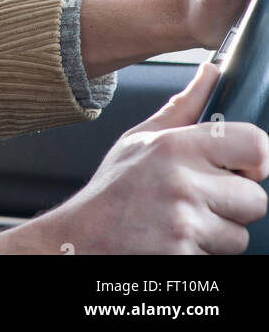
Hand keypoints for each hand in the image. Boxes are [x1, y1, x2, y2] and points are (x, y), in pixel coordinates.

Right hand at [0, 63, 268, 253]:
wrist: (79, 238)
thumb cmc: (112, 190)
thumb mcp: (140, 140)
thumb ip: (183, 108)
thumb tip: (211, 72)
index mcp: (175, 146)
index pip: (255, 145)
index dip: (258, 160)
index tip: (244, 170)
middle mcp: (182, 182)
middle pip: (255, 199)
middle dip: (233, 207)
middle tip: (197, 203)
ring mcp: (184, 223)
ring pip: (240, 235)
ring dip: (217, 235)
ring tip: (181, 224)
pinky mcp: (183, 255)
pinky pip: (221, 259)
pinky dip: (201, 254)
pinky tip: (173, 242)